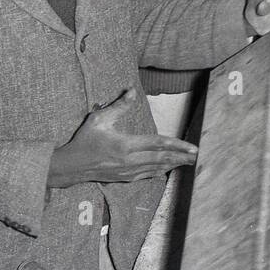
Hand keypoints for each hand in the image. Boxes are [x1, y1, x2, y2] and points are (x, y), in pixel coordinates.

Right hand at [46, 89, 197, 187]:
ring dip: (174, 164)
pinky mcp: (125, 179)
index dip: (177, 145)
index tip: (192, 147)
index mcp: (125, 146)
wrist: (71, 166)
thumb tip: (132, 90)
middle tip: (197, 155)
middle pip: (162, 159)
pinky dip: (161, 171)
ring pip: (157, 169)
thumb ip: (118, 105)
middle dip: (181, 157)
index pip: (157, 144)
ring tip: (189, 161)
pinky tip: (169, 168)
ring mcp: (128, 173)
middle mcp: (129, 161)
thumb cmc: (85, 140)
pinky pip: (148, 175)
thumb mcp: (99, 118)